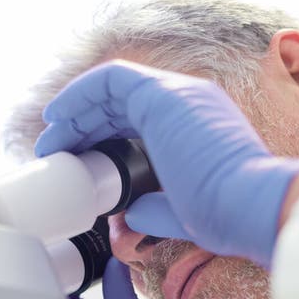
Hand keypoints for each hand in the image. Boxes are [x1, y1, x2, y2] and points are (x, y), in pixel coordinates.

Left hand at [36, 61, 298, 267]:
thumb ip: (153, 208)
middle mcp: (188, 103)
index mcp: (193, 128)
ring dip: (75, 112)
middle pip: (122, 104)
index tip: (77, 162)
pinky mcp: (162, 96)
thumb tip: (130, 216)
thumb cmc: (224, 217)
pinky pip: (110, 80)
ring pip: (112, 90)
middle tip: (55, 153)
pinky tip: (58, 118)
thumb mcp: (179, 212)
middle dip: (83, 126)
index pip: (138, 122)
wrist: (248, 207)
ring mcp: (177, 94)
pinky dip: (80, 95)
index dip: (102, 139)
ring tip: (50, 141)